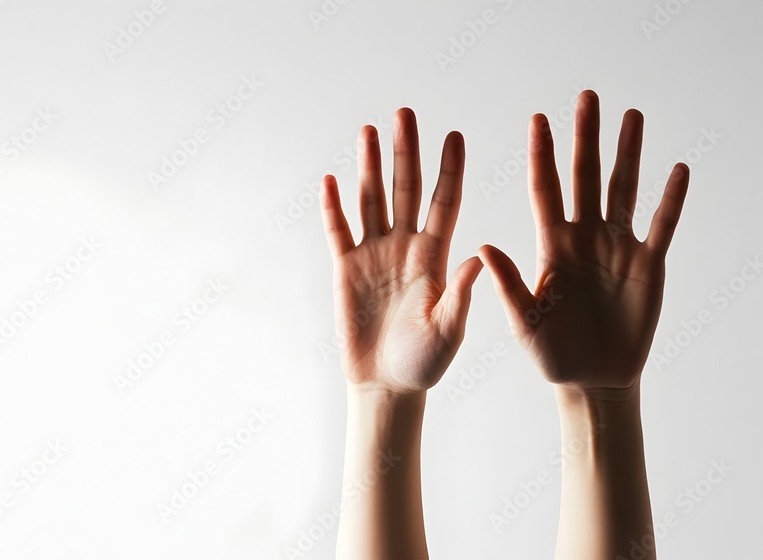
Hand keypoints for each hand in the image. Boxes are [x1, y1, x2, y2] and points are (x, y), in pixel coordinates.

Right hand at [320, 108, 482, 395]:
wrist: (388, 385)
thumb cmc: (425, 363)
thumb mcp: (449, 330)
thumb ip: (459, 295)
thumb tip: (478, 257)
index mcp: (435, 257)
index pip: (445, 203)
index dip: (449, 171)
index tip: (455, 136)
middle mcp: (405, 247)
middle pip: (406, 190)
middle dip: (406, 153)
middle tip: (405, 114)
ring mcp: (373, 255)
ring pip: (371, 201)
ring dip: (370, 167)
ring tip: (369, 131)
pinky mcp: (346, 270)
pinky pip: (338, 231)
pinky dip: (333, 206)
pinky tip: (331, 179)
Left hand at [479, 90, 689, 392]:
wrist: (591, 378)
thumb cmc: (551, 352)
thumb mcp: (524, 321)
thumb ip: (508, 284)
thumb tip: (482, 246)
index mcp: (549, 245)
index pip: (545, 190)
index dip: (542, 155)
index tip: (537, 119)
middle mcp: (582, 236)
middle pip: (585, 177)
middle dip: (585, 138)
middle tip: (586, 98)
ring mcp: (616, 247)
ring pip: (623, 190)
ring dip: (628, 154)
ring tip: (631, 115)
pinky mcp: (648, 265)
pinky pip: (660, 226)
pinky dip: (669, 200)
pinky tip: (677, 170)